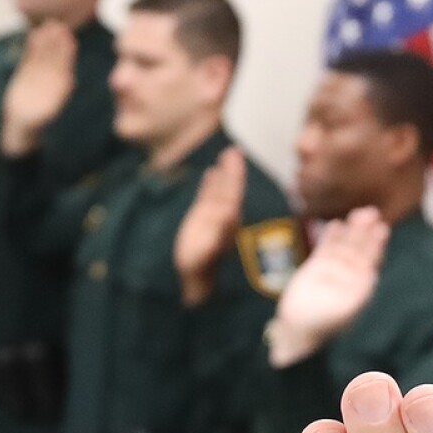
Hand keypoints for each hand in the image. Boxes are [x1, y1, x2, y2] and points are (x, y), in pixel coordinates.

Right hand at [0, 20, 77, 155]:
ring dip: (47, 40)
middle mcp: (52, 78)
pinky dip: (33, 46)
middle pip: (55, 57)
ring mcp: (39, 73)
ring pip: (44, 54)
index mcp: (61, 87)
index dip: (66, 54)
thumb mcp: (45, 113)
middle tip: (60, 27)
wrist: (20, 122)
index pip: (64, 67)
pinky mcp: (27, 71)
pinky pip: (31, 56)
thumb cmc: (35, 122)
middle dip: (58, 43)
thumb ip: (54, 98)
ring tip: (49, 25)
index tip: (70, 39)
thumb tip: (70, 82)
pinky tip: (35, 34)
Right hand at [174, 148, 247, 304]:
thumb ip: (217, 232)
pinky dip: (209, 186)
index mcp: (227, 221)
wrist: (195, 282)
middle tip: (234, 150)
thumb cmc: (200, 269)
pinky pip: (206, 198)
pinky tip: (211, 174)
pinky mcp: (201, 222)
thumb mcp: (207, 252)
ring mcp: (212, 218)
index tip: (236, 156)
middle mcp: (222, 217)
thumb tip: (228, 213)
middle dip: (232, 170)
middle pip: (228, 187)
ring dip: (223, 173)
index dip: (234, 174)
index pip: (232, 192)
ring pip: (219, 190)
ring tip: (226, 155)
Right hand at [272, 208, 387, 363]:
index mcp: (360, 286)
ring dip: (351, 230)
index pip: (371, 261)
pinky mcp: (317, 266)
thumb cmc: (322, 325)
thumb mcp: (342, 312)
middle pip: (359, 248)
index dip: (376, 245)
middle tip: (372, 213)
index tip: (382, 229)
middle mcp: (350, 275)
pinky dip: (331, 237)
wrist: (298, 328)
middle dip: (365, 232)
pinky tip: (336, 225)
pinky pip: (326, 248)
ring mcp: (334, 269)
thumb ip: (357, 296)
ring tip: (358, 214)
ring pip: (344, 245)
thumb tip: (372, 278)